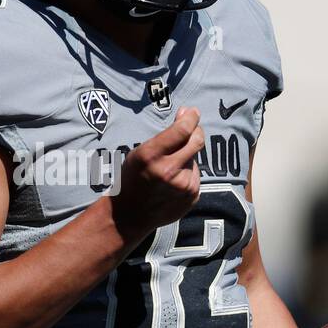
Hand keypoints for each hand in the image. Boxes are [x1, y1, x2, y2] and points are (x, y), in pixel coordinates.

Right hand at [112, 106, 203, 238]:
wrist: (130, 215)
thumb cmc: (132, 178)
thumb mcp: (140, 152)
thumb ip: (166, 135)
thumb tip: (188, 113)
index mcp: (151, 156)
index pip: (182, 130)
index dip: (191, 118)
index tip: (193, 112)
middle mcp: (169, 171)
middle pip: (196, 141)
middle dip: (195, 131)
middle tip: (190, 130)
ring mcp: (183, 186)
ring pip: (194, 159)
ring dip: (186, 158)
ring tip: (168, 170)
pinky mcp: (192, 196)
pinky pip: (195, 176)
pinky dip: (187, 174)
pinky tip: (172, 183)